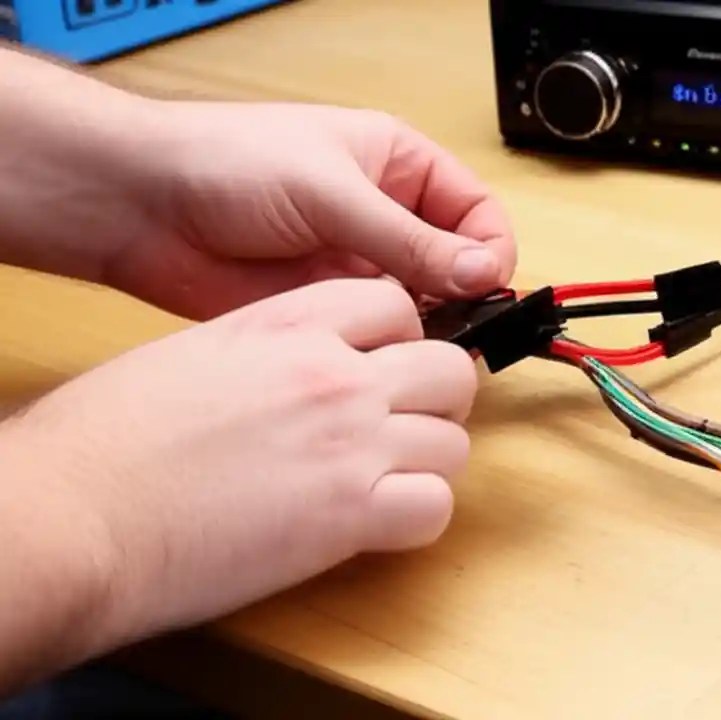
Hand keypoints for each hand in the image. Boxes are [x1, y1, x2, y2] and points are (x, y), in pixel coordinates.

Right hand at [0, 278, 474, 670]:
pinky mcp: (350, 515)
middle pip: (450, 370)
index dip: (402, 340)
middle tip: (403, 428)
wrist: (74, 513)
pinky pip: (436, 508)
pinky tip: (376, 525)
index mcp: (289, 324)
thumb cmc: (104, 441)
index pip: (397, 307)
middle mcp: (334, 375)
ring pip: (455, 444)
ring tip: (383, 484)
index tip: (385, 368)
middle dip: (436, 401)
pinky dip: (416, 519)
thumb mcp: (194, 354)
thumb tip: (299, 373)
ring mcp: (350, 442)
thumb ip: (268, 352)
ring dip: (427, 465)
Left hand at [102, 101, 516, 319]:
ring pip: (425, 304)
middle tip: (463, 329)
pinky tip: (388, 354)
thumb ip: (409, 238)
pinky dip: (393, 347)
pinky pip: (382, 332)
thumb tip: (483, 273)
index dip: (489, 249)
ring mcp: (359, 264)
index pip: (476, 212)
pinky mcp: (330, 308)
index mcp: (398, 166)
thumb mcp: (331, 192)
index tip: (483, 285)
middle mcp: (387, 216)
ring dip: (433, 325)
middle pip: (458, 263)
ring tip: (426, 345)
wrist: (141, 205)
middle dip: (466, 294)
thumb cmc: (228, 164)